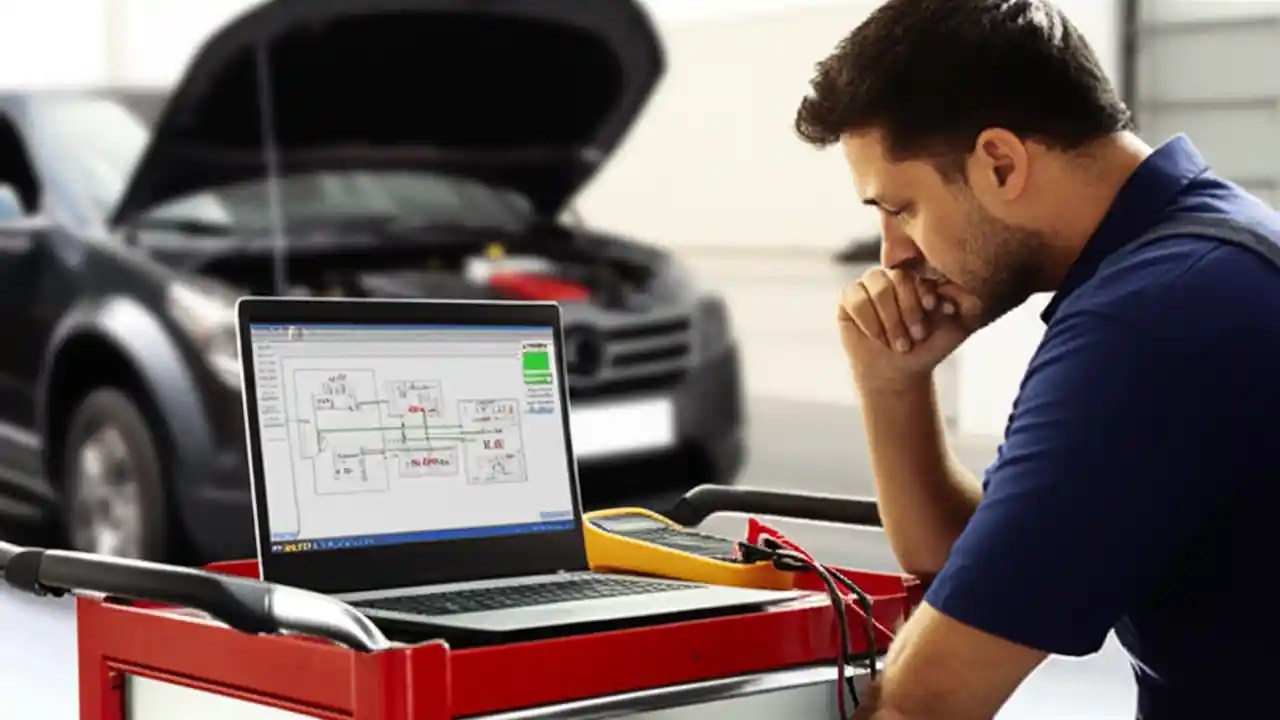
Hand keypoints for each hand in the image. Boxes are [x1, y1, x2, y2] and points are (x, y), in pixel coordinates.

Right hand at [838, 268, 981, 391]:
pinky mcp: (848, 298)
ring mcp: (868, 285)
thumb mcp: (956, 326)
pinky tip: (877, 338)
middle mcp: (892, 276)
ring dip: (891, 320)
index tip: (933, 309)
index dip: (923, 290)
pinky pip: (856, 300)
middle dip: (908, 310)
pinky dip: (869, 322)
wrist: (900, 372)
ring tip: (899, 344)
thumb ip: (965, 303)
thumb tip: (962, 282)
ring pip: (877, 287)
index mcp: (918, 277)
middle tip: (916, 336)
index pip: (919, 271)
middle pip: (897, 277)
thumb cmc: (928, 348)